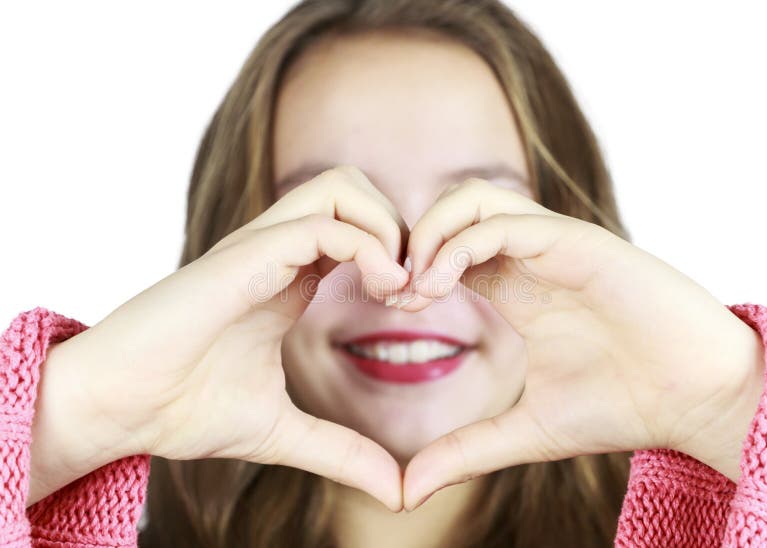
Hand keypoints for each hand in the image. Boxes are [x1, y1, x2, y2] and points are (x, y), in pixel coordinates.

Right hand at [29, 166, 409, 510]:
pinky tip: (383, 289)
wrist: (115, 409)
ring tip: (398, 288)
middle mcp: (276, 251)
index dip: (398, 255)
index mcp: (288, 277)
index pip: (358, 229)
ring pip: (342, 187)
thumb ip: (342, 452)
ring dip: (387, 229)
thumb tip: (397, 492)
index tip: (416, 305)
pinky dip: (366, 247)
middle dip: (401, 228)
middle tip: (414, 289)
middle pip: (355, 188)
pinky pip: (319, 225)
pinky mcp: (242, 258)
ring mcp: (259, 248)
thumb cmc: (182, 408)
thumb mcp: (283, 433)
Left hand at [397, 178, 765, 509]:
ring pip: (471, 199)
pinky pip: (503, 220)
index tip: (388, 308)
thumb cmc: (624, 406)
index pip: (446, 250)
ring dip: (430, 234)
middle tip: (390, 292)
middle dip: (411, 242)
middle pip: (451, 211)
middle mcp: (530, 255)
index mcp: (516, 286)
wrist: (697, 399)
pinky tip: (438, 285)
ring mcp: (552, 243)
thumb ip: (467, 449)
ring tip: (413, 287)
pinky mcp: (575, 240)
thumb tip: (409, 490)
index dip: (410, 270)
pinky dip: (460, 243)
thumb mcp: (527, 431)